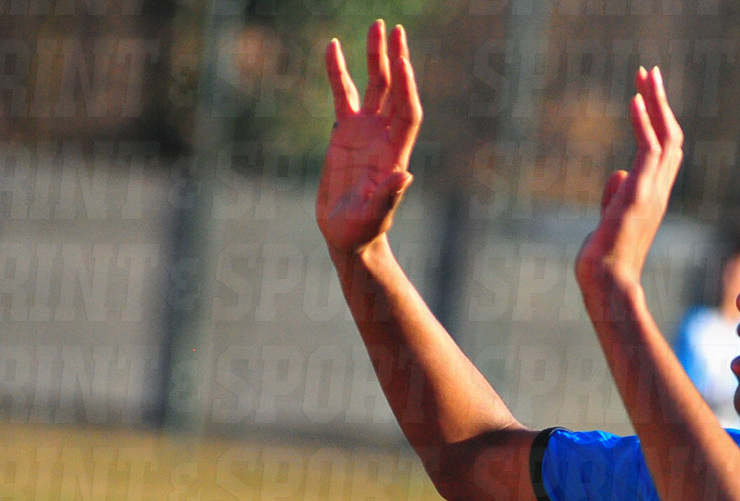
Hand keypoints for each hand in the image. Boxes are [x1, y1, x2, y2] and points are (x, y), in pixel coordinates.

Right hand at [316, 21, 423, 256]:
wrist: (348, 235)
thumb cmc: (363, 229)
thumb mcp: (374, 215)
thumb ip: (388, 196)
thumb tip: (405, 177)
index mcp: (395, 153)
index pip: (407, 112)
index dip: (407, 88)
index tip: (403, 61)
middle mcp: (384, 136)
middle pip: (394, 90)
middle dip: (395, 60)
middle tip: (393, 29)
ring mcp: (365, 132)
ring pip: (374, 86)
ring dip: (374, 58)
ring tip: (375, 27)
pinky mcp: (345, 132)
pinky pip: (343, 95)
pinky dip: (338, 72)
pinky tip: (332, 48)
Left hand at [575, 67, 683, 294]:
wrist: (607, 283)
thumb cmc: (606, 259)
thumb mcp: (609, 220)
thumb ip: (614, 196)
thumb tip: (617, 174)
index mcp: (654, 197)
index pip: (664, 152)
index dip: (658, 121)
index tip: (644, 94)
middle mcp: (660, 191)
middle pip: (672, 137)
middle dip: (661, 102)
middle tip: (650, 72)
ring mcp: (654, 191)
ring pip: (667, 137)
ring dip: (656, 102)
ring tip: (646, 74)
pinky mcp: (642, 193)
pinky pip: (649, 149)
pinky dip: (643, 122)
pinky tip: (634, 100)